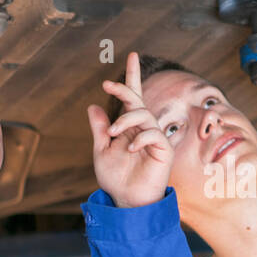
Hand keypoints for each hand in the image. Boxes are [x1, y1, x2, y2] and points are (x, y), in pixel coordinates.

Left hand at [88, 51, 172, 207]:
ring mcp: (154, 138)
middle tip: (109, 85)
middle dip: (125, 88)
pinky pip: (154, 135)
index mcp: (130, 127)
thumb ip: (100, 129)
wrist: (127, 201)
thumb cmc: (116, 178)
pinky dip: (140, 138)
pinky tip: (131, 148)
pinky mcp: (163, 150)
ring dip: (126, 119)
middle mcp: (143, 129)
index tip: (132, 55)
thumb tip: (93, 106)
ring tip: (113, 133)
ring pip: (144, 115)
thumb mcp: (101, 151)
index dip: (132, 76)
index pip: (132, 97)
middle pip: (137, 100)